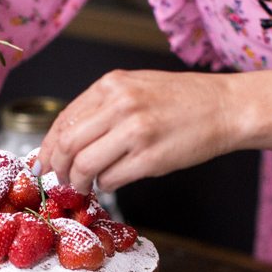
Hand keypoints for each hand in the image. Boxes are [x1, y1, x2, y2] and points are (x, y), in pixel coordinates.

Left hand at [37, 69, 271, 193]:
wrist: (225, 107)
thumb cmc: (182, 100)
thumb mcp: (136, 88)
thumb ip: (101, 107)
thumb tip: (66, 138)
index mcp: (112, 85)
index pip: (63, 120)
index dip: (48, 146)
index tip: (46, 162)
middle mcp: (120, 105)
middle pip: (66, 145)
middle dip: (57, 167)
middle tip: (61, 179)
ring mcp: (135, 132)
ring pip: (84, 165)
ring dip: (78, 181)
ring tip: (84, 185)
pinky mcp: (150, 159)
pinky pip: (110, 179)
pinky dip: (105, 185)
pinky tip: (111, 182)